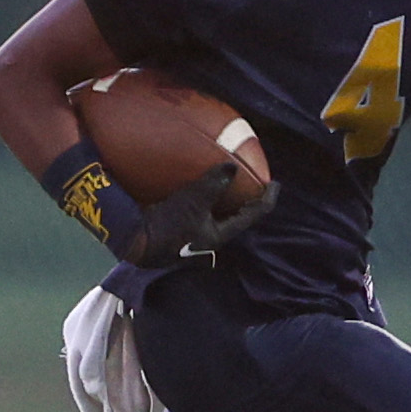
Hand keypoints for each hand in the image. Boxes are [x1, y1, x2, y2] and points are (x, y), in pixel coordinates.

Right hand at [127, 164, 279, 267]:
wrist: (136, 244)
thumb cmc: (167, 227)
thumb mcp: (193, 202)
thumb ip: (214, 184)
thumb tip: (232, 167)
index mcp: (220, 234)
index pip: (253, 215)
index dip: (266, 198)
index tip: (275, 183)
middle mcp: (209, 236)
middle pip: (235, 216)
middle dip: (244, 199)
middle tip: (250, 180)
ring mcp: (193, 234)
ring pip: (215, 213)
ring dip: (221, 197)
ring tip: (224, 179)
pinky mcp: (178, 229)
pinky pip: (196, 209)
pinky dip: (200, 196)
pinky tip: (192, 183)